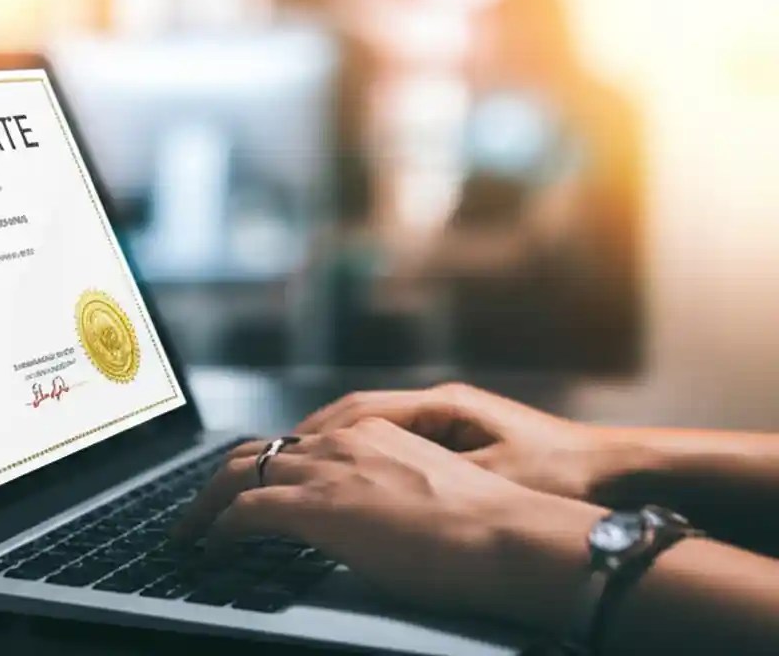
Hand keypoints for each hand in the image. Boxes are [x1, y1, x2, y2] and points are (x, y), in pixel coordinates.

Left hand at [173, 419, 604, 629]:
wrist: (509, 536)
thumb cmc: (485, 530)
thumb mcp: (425, 496)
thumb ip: (386, 496)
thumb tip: (368, 525)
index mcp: (370, 435)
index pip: (294, 445)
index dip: (261, 468)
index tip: (243, 492)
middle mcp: (343, 442)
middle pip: (256, 451)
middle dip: (219, 481)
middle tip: (198, 512)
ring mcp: (329, 471)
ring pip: (241, 474)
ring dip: (208, 504)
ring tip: (191, 531)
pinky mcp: (319, 506)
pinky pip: (247, 509)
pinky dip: (220, 526)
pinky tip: (209, 545)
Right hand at [294, 383, 634, 503]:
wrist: (614, 468)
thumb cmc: (560, 472)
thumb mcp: (491, 479)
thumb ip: (432, 475)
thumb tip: (375, 482)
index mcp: (442, 405)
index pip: (359, 410)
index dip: (315, 433)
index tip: (279, 455)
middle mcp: (440, 402)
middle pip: (357, 412)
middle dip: (311, 436)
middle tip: (270, 462)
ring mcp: (449, 415)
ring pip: (372, 423)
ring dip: (332, 443)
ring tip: (296, 467)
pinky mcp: (460, 433)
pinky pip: (394, 435)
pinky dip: (360, 450)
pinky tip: (347, 472)